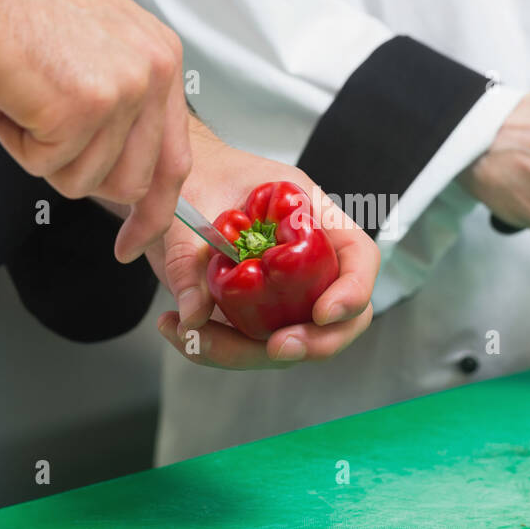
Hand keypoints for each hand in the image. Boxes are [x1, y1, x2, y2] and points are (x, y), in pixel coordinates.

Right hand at [0, 0, 189, 261]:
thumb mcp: (95, 39)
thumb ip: (120, 94)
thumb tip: (117, 154)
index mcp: (161, 56)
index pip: (174, 159)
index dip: (154, 210)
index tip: (136, 239)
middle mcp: (153, 74)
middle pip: (130, 182)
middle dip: (79, 173)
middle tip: (38, 134)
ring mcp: (122, 93)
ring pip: (85, 180)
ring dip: (41, 151)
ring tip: (23, 93)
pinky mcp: (82, 110)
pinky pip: (45, 165)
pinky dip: (14, 140)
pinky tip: (8, 92)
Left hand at [128, 117, 378, 368]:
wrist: (171, 186)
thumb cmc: (197, 175)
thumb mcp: (191, 199)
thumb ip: (188, 257)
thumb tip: (196, 315)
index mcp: (312, 218)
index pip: (358, 257)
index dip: (353, 291)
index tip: (323, 313)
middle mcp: (304, 262)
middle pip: (338, 318)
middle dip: (314, 343)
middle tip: (275, 347)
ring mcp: (281, 293)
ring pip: (287, 342)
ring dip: (242, 353)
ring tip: (190, 334)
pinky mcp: (250, 314)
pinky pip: (244, 346)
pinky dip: (211, 349)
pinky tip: (173, 327)